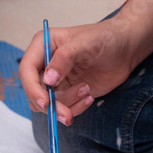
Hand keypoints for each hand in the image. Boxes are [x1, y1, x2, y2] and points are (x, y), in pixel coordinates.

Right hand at [18, 18, 139, 123]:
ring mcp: (55, 80)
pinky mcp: (66, 93)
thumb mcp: (86, 42)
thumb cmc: (106, 37)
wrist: (126, 48)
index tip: (45, 102)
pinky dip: (75, 108)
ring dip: (66, 105)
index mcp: (43, 46)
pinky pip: (62, 109)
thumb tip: (48, 79)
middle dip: (50, 105)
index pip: (27, 70)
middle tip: (66, 114)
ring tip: (87, 90)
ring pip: (47, 104)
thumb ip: (64, 58)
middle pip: (34, 91)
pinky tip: (89, 97)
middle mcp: (45, 64)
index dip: (32, 88)